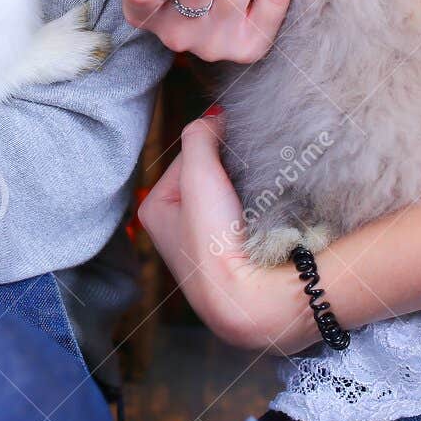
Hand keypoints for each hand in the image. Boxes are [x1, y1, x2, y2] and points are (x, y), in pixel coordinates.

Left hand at [139, 112, 312, 352]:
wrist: (248, 300)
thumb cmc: (214, 240)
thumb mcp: (199, 174)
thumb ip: (200, 136)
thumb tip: (215, 120)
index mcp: (155, 210)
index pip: (188, 155)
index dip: (214, 145)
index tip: (235, 148)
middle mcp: (174, 229)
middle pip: (208, 176)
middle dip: (230, 169)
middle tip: (250, 172)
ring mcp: (204, 246)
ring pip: (229, 196)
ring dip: (246, 189)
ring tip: (259, 194)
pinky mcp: (232, 260)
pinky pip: (245, 219)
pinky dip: (256, 211)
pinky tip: (266, 215)